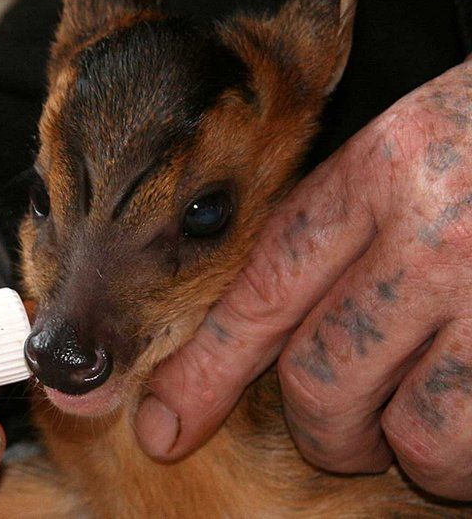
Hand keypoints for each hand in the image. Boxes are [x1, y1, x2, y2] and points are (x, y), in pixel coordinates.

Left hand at [134, 60, 471, 499]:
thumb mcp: (412, 151)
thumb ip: (343, 227)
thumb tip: (273, 335)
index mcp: (384, 171)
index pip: (263, 292)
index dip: (204, 373)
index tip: (163, 426)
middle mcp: (440, 234)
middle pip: (325, 381)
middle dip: (326, 431)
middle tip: (345, 433)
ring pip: (417, 438)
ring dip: (413, 453)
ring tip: (430, 425)